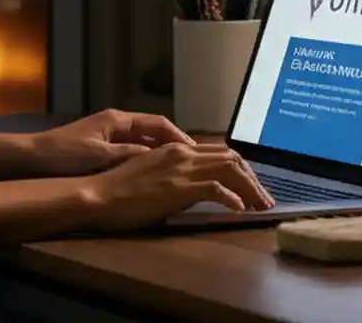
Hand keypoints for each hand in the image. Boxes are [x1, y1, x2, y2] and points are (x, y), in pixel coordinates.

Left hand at [30, 108, 196, 176]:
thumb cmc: (65, 153)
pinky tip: (152, 174)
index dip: (178, 135)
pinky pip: (131, 152)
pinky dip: (144, 160)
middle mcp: (116, 123)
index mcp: (117, 120)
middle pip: (153, 131)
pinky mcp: (102, 148)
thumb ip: (130, 154)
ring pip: (143, 142)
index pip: (158, 123)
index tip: (195, 149)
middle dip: (173, 144)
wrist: (34, 157)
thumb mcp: (101, 155)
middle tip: (193, 160)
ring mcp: (109, 135)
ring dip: (160, 153)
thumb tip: (160, 157)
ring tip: (179, 169)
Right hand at [81, 143, 275, 231]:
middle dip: (253, 178)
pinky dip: (233, 198)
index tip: (251, 186)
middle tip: (264, 199)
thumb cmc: (118, 190)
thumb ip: (175, 176)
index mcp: (175, 149)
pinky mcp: (179, 188)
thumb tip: (198, 190)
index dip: (241, 168)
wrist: (98, 195)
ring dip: (251, 188)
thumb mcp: (151, 175)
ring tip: (261, 206)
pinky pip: (217, 189)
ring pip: (230, 169)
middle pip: (231, 158)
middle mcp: (182, 153)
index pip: (219, 152)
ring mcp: (181, 169)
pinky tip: (240, 211)